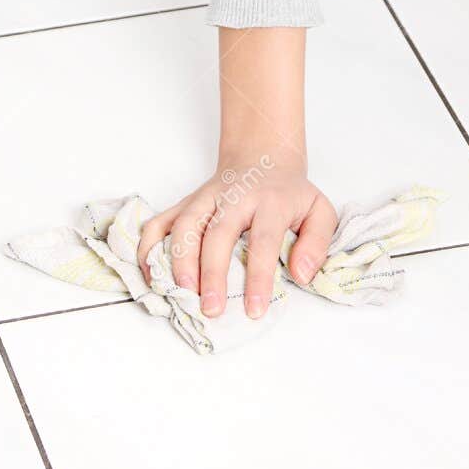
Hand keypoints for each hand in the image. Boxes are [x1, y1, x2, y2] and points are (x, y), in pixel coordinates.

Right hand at [137, 144, 337, 320]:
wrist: (262, 157)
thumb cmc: (289, 194)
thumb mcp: (319, 211)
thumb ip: (317, 243)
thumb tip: (300, 275)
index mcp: (270, 201)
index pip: (264, 239)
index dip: (258, 276)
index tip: (255, 310)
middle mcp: (234, 197)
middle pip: (218, 233)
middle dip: (212, 273)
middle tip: (211, 309)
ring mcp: (205, 198)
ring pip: (184, 224)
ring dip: (179, 260)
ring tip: (182, 294)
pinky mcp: (185, 202)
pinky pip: (159, 221)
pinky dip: (148, 247)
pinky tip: (152, 276)